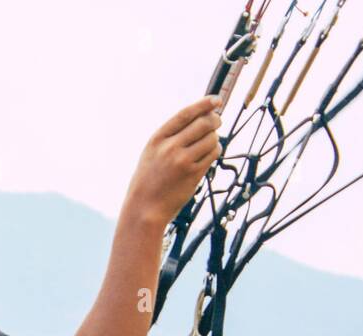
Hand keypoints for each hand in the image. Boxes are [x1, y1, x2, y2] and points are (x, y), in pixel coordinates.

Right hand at [123, 96, 223, 227]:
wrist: (145, 208)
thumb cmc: (149, 180)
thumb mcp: (152, 152)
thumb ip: (171, 136)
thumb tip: (200, 118)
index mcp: (157, 139)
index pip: (185, 114)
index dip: (203, 104)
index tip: (216, 99)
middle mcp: (170, 148)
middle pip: (203, 123)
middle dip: (215, 119)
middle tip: (217, 120)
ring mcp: (182, 161)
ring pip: (211, 138)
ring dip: (214, 137)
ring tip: (208, 142)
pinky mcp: (193, 174)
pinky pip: (213, 154)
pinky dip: (215, 150)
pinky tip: (209, 153)